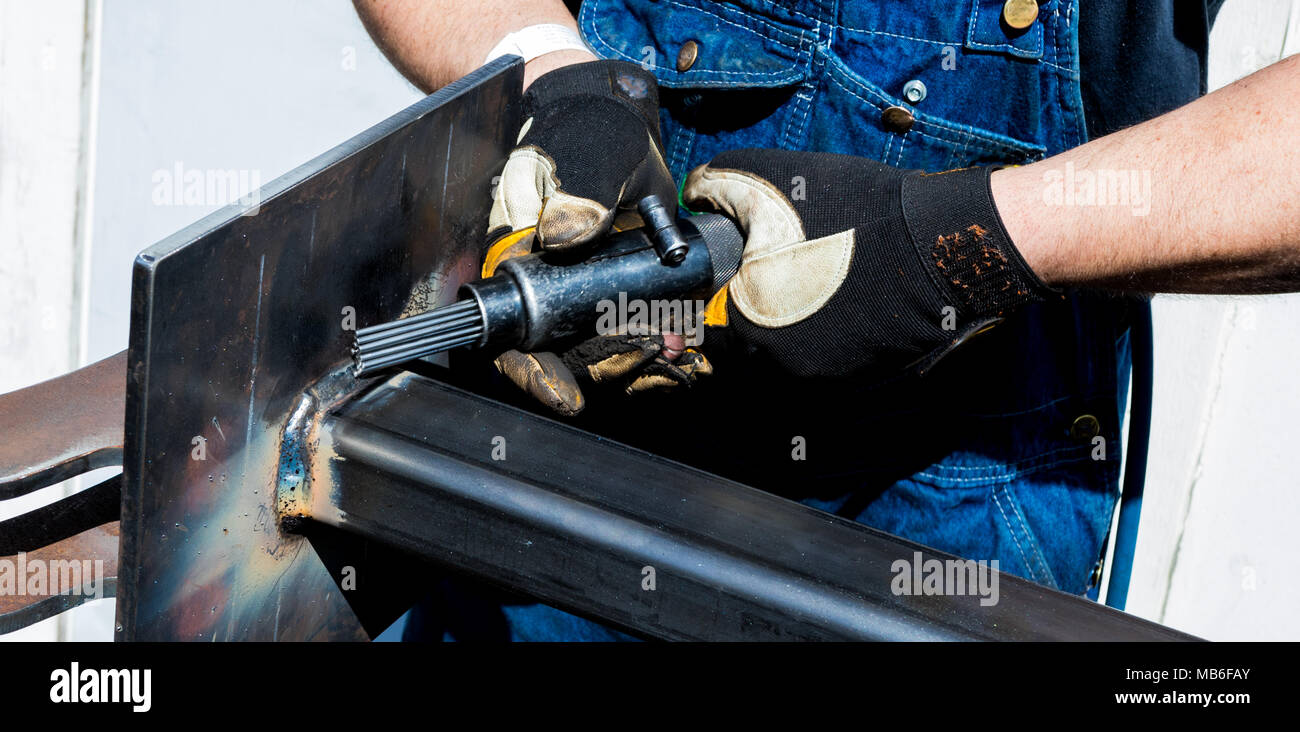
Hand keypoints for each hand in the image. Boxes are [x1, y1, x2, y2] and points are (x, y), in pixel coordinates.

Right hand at [484, 62, 699, 414]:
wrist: (618, 127)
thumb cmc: (588, 134)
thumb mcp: (583, 152)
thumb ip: (578, 188)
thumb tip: (565, 235)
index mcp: (519, 264)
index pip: (510, 337)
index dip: (532, 374)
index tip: (566, 398)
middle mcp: (547, 291)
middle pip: (564, 356)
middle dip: (607, 369)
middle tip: (650, 356)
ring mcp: (585, 297)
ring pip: (604, 354)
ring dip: (640, 363)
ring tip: (675, 350)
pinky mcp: (624, 298)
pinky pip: (638, 334)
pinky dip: (661, 344)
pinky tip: (684, 341)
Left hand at [681, 149, 1059, 379]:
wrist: (939, 244)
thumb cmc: (854, 209)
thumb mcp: (767, 175)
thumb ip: (715, 185)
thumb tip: (693, 195)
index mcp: (748, 324)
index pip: (703, 327)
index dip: (705, 299)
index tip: (719, 277)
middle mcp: (780, 364)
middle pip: (739, 346)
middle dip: (742, 312)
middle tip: (760, 274)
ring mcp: (820, 375)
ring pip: (777, 356)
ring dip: (778, 326)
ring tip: (800, 281)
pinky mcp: (855, 375)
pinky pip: (815, 359)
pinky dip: (815, 332)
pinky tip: (833, 296)